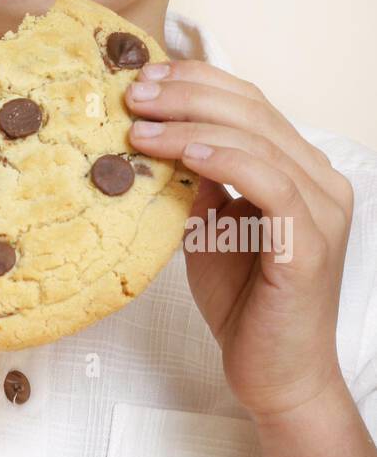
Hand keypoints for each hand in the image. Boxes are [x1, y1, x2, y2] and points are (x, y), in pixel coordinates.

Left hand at [124, 59, 354, 421]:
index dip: (197, 81)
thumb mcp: (209, 227)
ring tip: (140, 127)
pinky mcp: (311, 244)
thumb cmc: (242, 304)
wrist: (275, 378)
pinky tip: (186, 155)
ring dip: (192, 125)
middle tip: (134, 94)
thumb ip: (198, 182)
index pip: (250, 102)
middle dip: (186, 94)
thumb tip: (159, 135)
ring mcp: (322, 211)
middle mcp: (320, 181)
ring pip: (258, 139)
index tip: (144, 78)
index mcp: (299, 168)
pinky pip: (272, 185)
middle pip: (252, 110)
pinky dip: (228, 161)